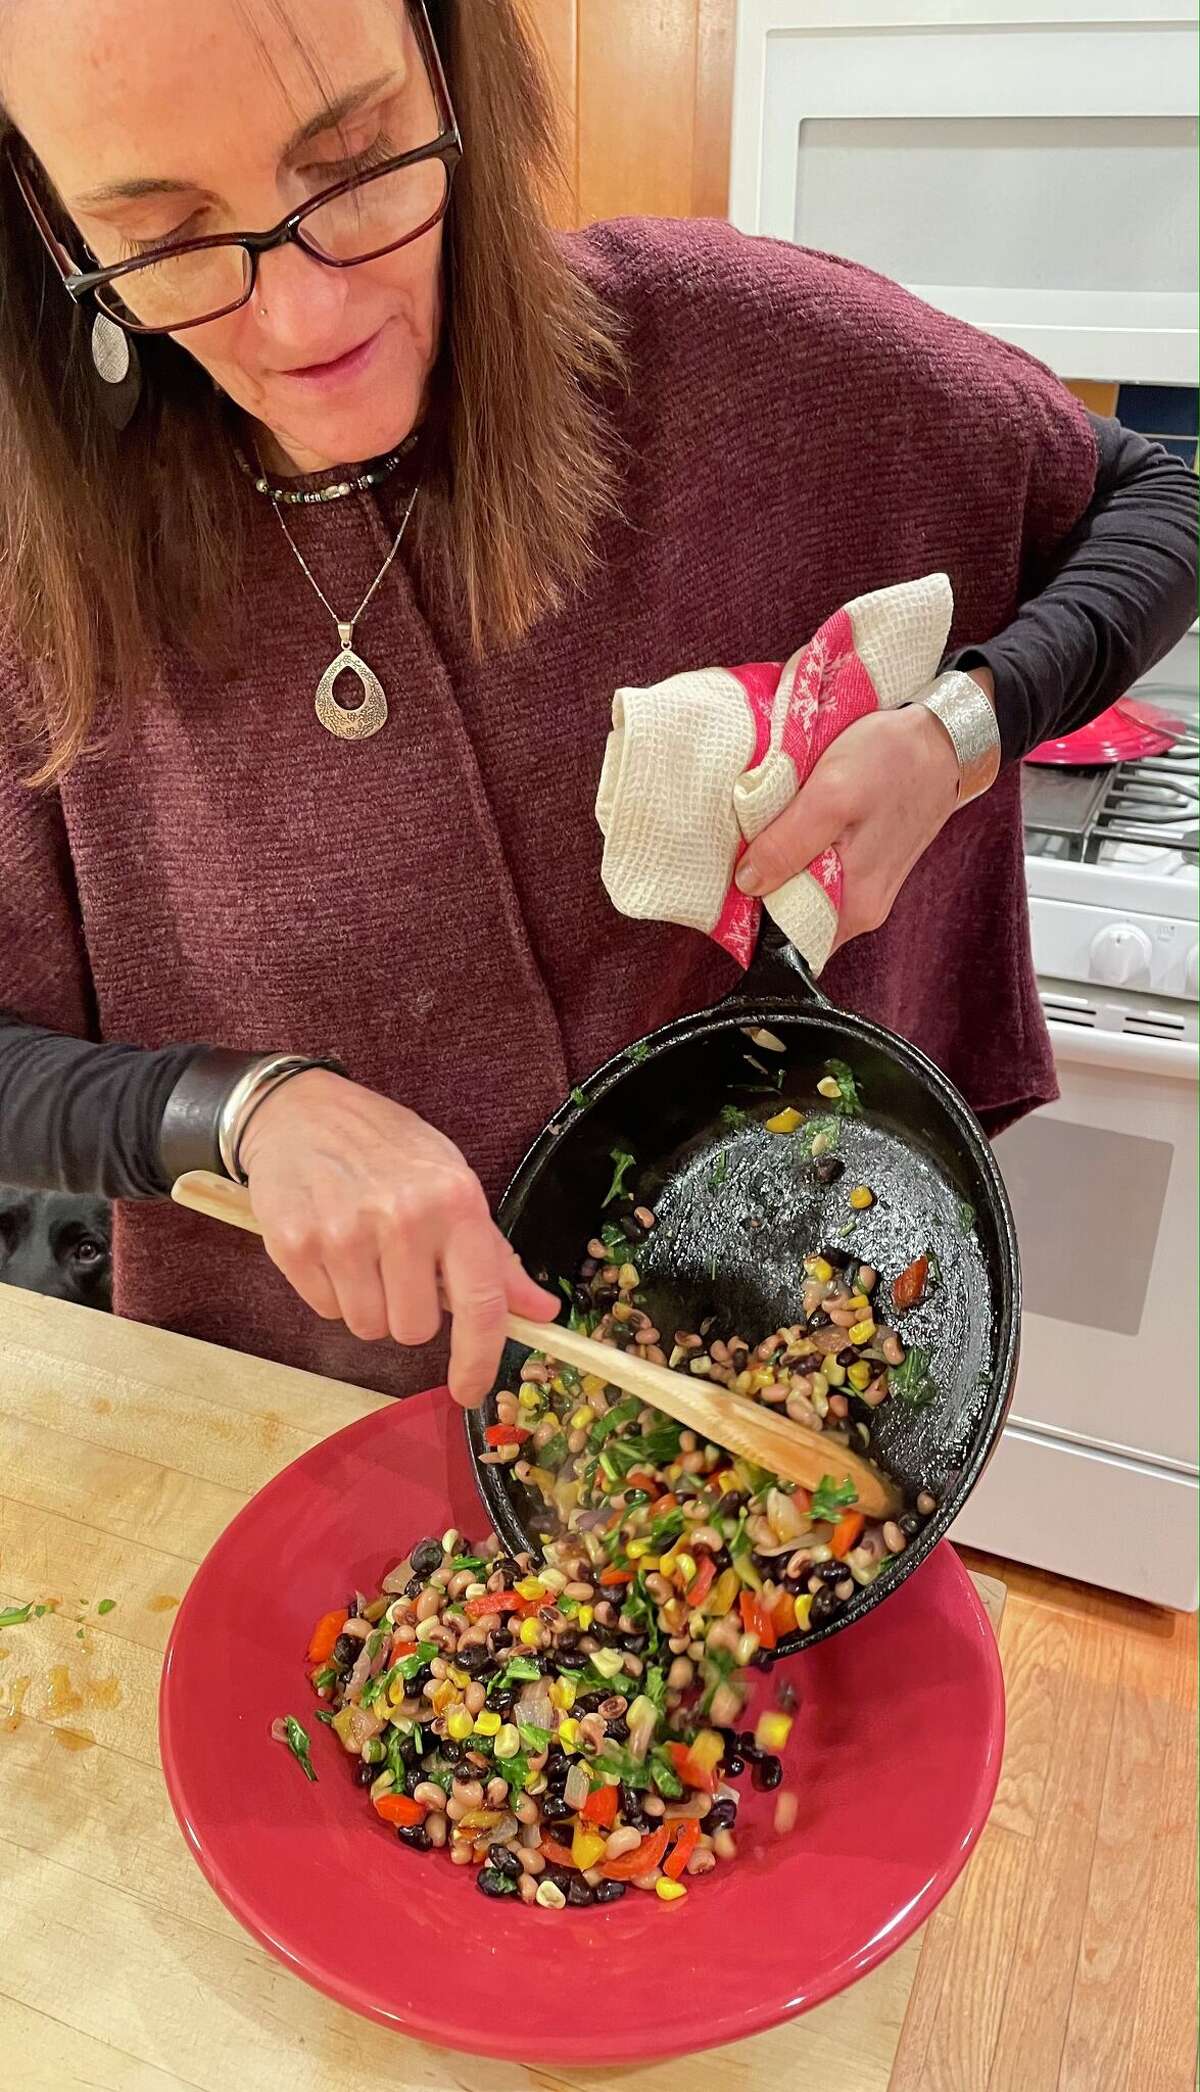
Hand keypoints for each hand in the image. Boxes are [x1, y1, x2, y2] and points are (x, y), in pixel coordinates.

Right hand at [237, 1070, 558, 1406]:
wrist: (300, 1112)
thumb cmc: (386, 1149)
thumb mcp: (452, 1184)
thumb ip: (494, 1257)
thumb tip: (541, 1313)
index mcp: (456, 1201)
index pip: (481, 1304)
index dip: (479, 1360)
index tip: (470, 1391)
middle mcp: (404, 1217)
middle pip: (414, 1330)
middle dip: (408, 1310)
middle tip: (397, 1265)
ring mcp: (346, 1233)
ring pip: (368, 1327)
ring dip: (368, 1303)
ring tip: (362, 1250)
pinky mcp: (296, 1245)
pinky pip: (326, 1310)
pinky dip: (331, 1290)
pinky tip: (330, 1244)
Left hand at [735, 681, 986, 950]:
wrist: (944, 737)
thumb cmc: (893, 760)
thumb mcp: (831, 795)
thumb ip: (789, 843)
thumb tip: (747, 884)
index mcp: (855, 906)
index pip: (789, 942)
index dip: (751, 920)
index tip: (728, 888)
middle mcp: (862, 907)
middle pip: (794, 918)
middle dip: (762, 891)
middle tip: (738, 853)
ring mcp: (866, 885)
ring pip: (804, 892)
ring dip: (781, 867)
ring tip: (764, 835)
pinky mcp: (866, 863)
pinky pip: (821, 872)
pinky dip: (800, 853)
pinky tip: (791, 826)